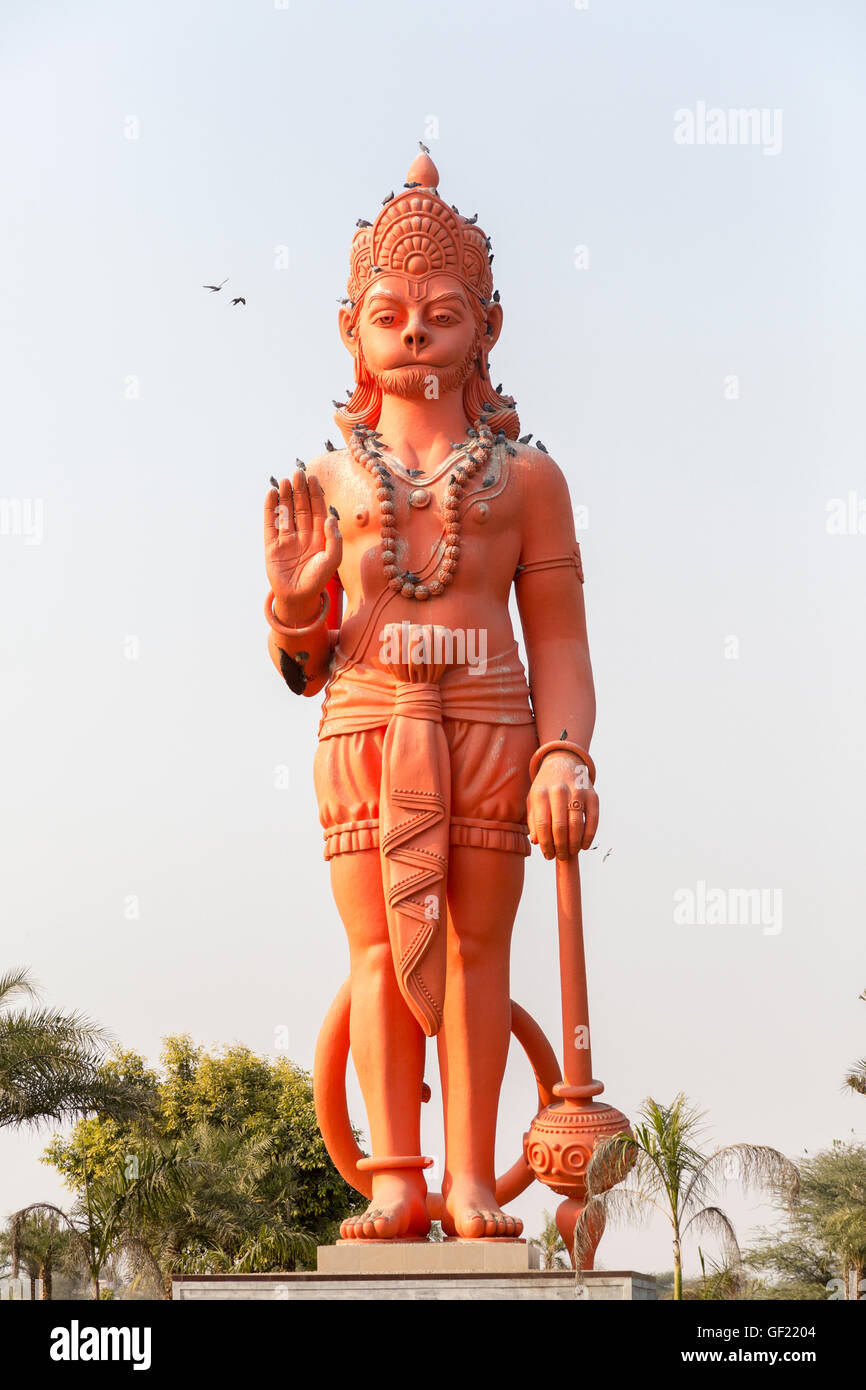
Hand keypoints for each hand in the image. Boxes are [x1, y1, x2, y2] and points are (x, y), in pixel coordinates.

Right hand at [264, 470, 341, 621]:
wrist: (298, 598)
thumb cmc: (318, 580)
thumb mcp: (333, 560)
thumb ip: (335, 539)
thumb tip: (332, 517)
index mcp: (319, 536)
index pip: (318, 510)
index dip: (315, 494)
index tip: (313, 478)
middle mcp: (303, 534)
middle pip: (301, 507)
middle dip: (300, 491)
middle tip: (298, 473)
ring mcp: (287, 539)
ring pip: (286, 512)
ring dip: (285, 496)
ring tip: (284, 481)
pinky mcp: (272, 545)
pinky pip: (271, 523)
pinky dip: (270, 509)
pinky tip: (271, 494)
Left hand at [526, 751, 598, 859]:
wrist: (563, 762)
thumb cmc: (545, 787)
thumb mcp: (533, 799)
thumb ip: (533, 820)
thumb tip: (537, 841)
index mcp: (541, 793)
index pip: (543, 825)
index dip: (546, 844)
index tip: (548, 856)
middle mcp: (559, 791)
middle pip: (560, 826)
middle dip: (561, 847)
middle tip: (561, 857)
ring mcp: (577, 791)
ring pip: (577, 824)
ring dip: (574, 844)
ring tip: (571, 852)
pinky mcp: (592, 794)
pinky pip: (592, 819)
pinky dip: (589, 835)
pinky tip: (584, 845)